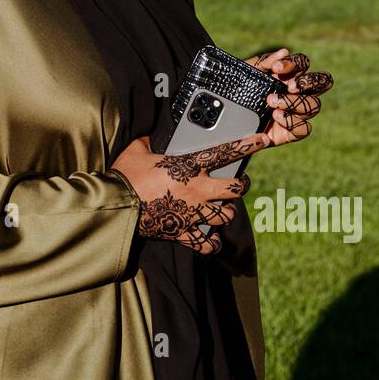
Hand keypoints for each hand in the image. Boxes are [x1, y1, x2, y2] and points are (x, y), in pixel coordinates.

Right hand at [112, 134, 268, 254]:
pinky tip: (211, 240)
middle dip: (242, 185)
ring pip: (226, 216)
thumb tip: (148, 135)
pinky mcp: (183, 232)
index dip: (247, 145)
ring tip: (224, 210)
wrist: (116, 206)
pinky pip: (205, 243)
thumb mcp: (136, 150)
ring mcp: (192, 213)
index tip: (262, 140)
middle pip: (236, 189)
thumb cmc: (125, 176)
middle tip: (240, 184)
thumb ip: (147, 141)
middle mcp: (197, 190)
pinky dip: (211, 243)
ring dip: (227, 213)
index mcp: (188, 166)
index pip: (225, 152)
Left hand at [246, 48, 333, 146]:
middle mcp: (298, 92)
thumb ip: (264, 62)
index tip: (276, 68)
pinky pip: (305, 128)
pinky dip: (293, 122)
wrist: (226, 118)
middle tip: (289, 86)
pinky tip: (276, 116)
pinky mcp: (292, 132)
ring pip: (314, 105)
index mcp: (289, 75)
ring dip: (294, 102)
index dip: (295, 63)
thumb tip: (284, 51)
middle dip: (309, 82)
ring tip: (272, 102)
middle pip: (323, 82)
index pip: (304, 63)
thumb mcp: (246, 74)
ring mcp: (298, 113)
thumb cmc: (237, 91)